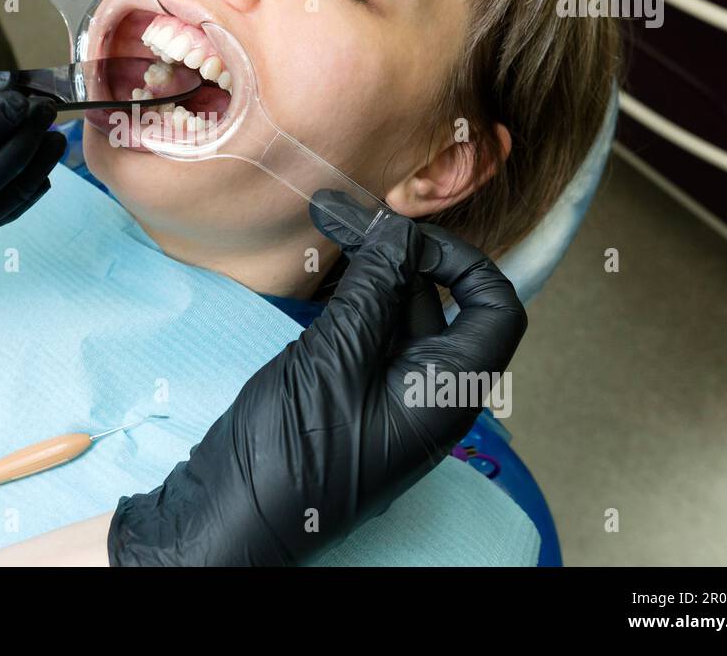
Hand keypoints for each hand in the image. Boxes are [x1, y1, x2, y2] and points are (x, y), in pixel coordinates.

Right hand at [107, 199, 526, 565]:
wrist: (231, 517)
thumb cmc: (292, 452)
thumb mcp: (335, 358)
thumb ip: (374, 287)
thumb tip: (397, 231)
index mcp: (448, 393)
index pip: (495, 306)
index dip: (460, 257)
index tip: (400, 232)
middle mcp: (429, 393)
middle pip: (438, 301)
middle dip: (396, 251)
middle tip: (336, 211)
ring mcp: (388, 396)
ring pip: (395, 313)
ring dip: (367, 268)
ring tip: (324, 225)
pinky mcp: (351, 396)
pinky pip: (364, 335)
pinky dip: (346, 296)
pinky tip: (314, 274)